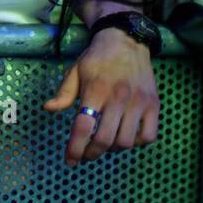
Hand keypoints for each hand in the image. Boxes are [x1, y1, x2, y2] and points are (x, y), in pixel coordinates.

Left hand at [45, 27, 158, 165]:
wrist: (126, 42)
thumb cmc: (97, 59)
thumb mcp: (75, 71)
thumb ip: (63, 93)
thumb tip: (48, 109)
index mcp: (96, 90)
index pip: (84, 126)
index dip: (75, 147)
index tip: (69, 160)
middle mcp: (118, 98)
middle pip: (105, 139)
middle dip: (91, 153)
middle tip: (84, 155)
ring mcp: (138, 103)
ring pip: (126, 141)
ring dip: (112, 149)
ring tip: (103, 143)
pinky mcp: (154, 106)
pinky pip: (148, 136)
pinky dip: (136, 143)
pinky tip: (125, 137)